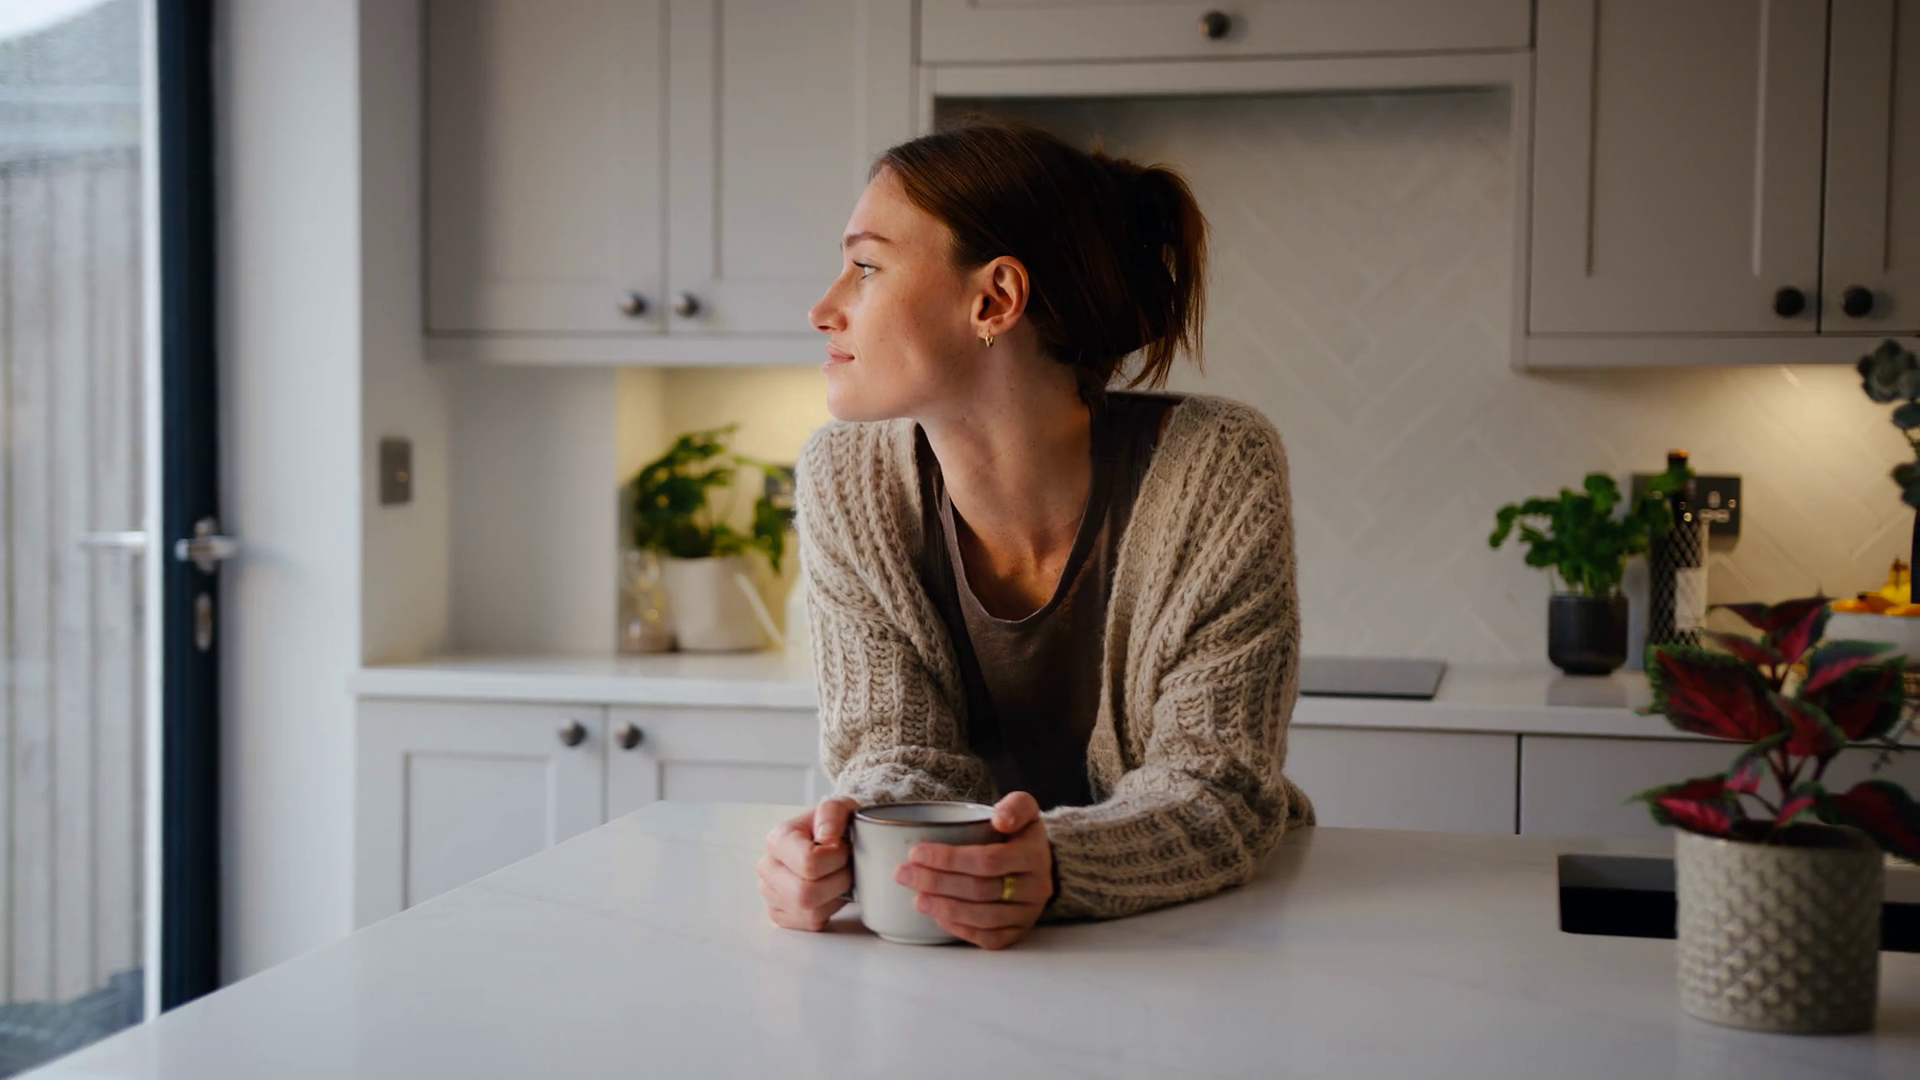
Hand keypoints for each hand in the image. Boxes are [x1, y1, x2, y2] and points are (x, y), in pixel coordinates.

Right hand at [758, 796, 857, 931]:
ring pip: (810, 912)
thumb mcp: (839, 807)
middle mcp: (768, 868)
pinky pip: (810, 924)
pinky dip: (828, 911)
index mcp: (777, 840)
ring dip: (835, 897)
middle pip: (806, 893)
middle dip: (837, 882)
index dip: (837, 858)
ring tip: (838, 878)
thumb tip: (827, 836)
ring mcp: (771, 894)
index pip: (809, 862)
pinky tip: (829, 892)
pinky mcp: (780, 914)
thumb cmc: (833, 827)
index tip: (843, 847)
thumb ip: (833, 812)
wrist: (830, 841)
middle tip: (845, 867)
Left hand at [896, 791, 1052, 949]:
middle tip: (903, 875)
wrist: (1041, 863)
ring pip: (983, 917)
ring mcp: (1028, 914)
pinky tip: (938, 917)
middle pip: (980, 890)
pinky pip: (989, 938)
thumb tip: (999, 820)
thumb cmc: (1020, 834)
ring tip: (916, 899)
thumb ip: (1015, 806)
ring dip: (945, 908)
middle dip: (937, 883)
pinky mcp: (1019, 932)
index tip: (916, 853)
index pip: (988, 860)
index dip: (949, 859)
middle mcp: (1035, 888)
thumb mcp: (1023, 809)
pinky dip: (961, 929)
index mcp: (1034, 855)